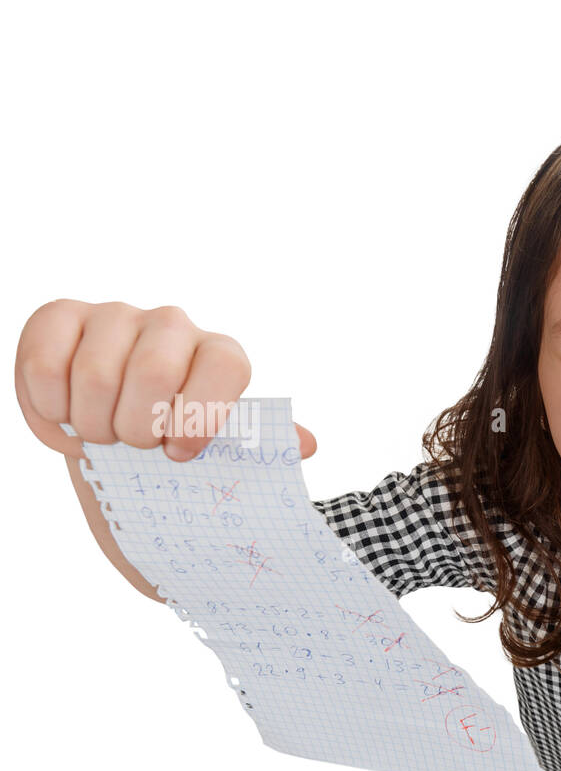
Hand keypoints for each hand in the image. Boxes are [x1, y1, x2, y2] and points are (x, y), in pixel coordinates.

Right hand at [14, 299, 316, 461]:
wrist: (119, 440)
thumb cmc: (178, 446)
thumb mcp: (222, 454)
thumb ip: (258, 447)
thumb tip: (307, 444)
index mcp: (221, 355)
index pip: (226, 365)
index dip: (201, 415)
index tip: (179, 454)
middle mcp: (173, 325)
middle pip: (155, 371)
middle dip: (138, 428)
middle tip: (135, 447)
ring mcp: (116, 316)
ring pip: (95, 374)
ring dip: (93, 426)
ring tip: (103, 437)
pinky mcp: (61, 318)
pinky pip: (43, 363)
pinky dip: (49, 409)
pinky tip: (66, 419)